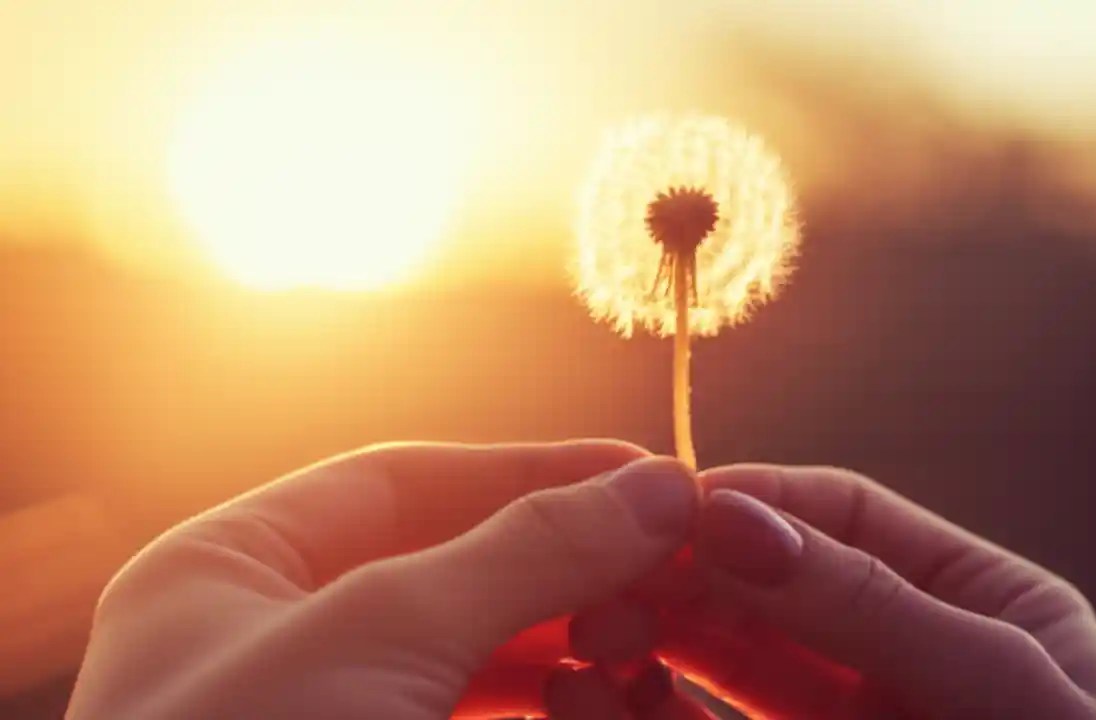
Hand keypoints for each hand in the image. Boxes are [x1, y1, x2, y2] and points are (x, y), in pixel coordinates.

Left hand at [67, 441, 698, 719]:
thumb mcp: (381, 640)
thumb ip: (523, 551)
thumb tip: (656, 487)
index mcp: (223, 575)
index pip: (401, 483)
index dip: (529, 470)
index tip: (642, 473)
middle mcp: (269, 647)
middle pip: (448, 568)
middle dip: (561, 567)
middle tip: (668, 569)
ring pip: (473, 659)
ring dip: (567, 645)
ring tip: (639, 648)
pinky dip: (551, 711)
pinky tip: (604, 705)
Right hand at [557, 465, 1095, 718]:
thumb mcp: (1001, 689)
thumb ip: (870, 605)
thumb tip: (737, 516)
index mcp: (977, 602)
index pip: (847, 517)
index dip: (758, 499)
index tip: (668, 504)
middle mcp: (903, 656)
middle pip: (774, 584)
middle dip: (689, 571)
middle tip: (609, 573)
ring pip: (733, 662)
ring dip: (656, 639)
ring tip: (592, 632)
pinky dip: (656, 712)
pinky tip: (603, 696)